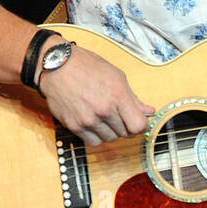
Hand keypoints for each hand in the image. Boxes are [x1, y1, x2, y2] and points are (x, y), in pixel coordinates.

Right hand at [38, 43, 155, 145]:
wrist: (58, 65)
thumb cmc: (87, 66)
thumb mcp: (116, 76)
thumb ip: (133, 98)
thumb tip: (149, 111)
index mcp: (118, 95)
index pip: (139, 126)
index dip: (142, 126)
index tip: (140, 122)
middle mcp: (104, 110)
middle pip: (125, 133)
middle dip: (126, 126)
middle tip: (120, 116)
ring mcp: (88, 120)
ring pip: (110, 139)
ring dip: (111, 131)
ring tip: (105, 118)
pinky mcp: (74, 126)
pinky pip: (93, 142)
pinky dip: (97, 136)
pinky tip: (95, 124)